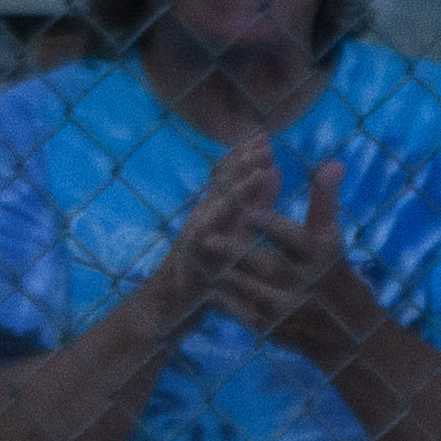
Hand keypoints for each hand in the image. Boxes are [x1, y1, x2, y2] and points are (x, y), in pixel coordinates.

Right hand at [140, 135, 281, 328]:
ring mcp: (196, 234)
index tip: (262, 133)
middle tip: (265, 139)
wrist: (166, 308)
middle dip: (244, 159)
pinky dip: (225, 215)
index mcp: (215, 211)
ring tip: (262, 163)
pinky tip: (241, 209)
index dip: (244, 154)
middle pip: (223, 182)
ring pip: (218, 203)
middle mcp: (204, 217)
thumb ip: (252, 206)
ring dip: (240, 181)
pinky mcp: (194, 254)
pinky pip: (209, 231)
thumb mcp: (232, 235)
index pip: (229, 177)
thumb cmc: (202, 274)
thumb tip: (274, 172)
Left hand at [210, 160, 381, 368]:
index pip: (296, 237)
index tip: (250, 209)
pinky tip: (208, 289)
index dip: (273, 224)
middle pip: (270, 264)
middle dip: (240, 251)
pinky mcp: (271, 327)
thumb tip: (333, 162)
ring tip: (203, 258)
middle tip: (209, 237)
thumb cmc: (332, 274)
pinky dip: (227, 302)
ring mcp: (288, 308)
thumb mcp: (330, 239)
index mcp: (322, 257)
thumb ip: (325, 201)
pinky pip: (244, 314)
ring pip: (253, 289)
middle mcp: (306, 283)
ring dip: (227, 273)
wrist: (344, 332)